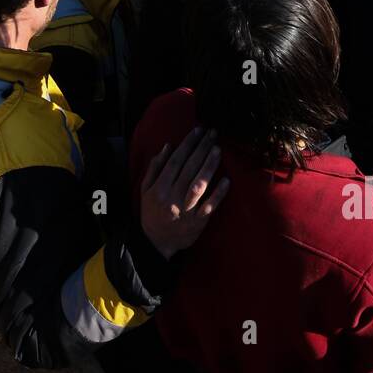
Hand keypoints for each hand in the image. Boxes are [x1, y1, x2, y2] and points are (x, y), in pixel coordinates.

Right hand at [140, 127, 228, 259]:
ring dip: (209, 166)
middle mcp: (172, 197)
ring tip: (218, 149)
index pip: (175, 160)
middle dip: (202, 148)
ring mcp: (186, 210)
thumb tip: (168, 146)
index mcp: (160, 188)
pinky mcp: (198, 222)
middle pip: (189, 168)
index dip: (187, 144)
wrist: (156, 242)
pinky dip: (218, 193)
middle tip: (213, 134)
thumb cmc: (151, 212)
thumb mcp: (146, 189)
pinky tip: (227, 180)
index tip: (197, 131)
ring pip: (199, 185)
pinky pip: (210, 206)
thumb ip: (155, 168)